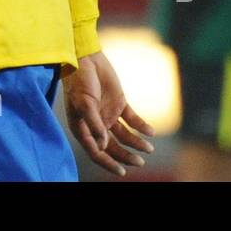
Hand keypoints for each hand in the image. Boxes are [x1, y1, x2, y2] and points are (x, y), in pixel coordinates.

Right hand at [63, 51, 154, 176]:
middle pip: (112, 147)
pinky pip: (132, 119)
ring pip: (124, 136)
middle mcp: (96, 125)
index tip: (122, 172)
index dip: (108, 163)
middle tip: (140, 162)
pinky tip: (150, 132)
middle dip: (126, 156)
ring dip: (136, 143)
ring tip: (148, 148)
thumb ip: (94, 124)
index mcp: (83, 128)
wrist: (86, 58)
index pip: (96, 151)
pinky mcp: (120, 104)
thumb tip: (103, 146)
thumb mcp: (84, 103)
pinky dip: (141, 126)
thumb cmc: (79, 81)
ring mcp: (108, 115)